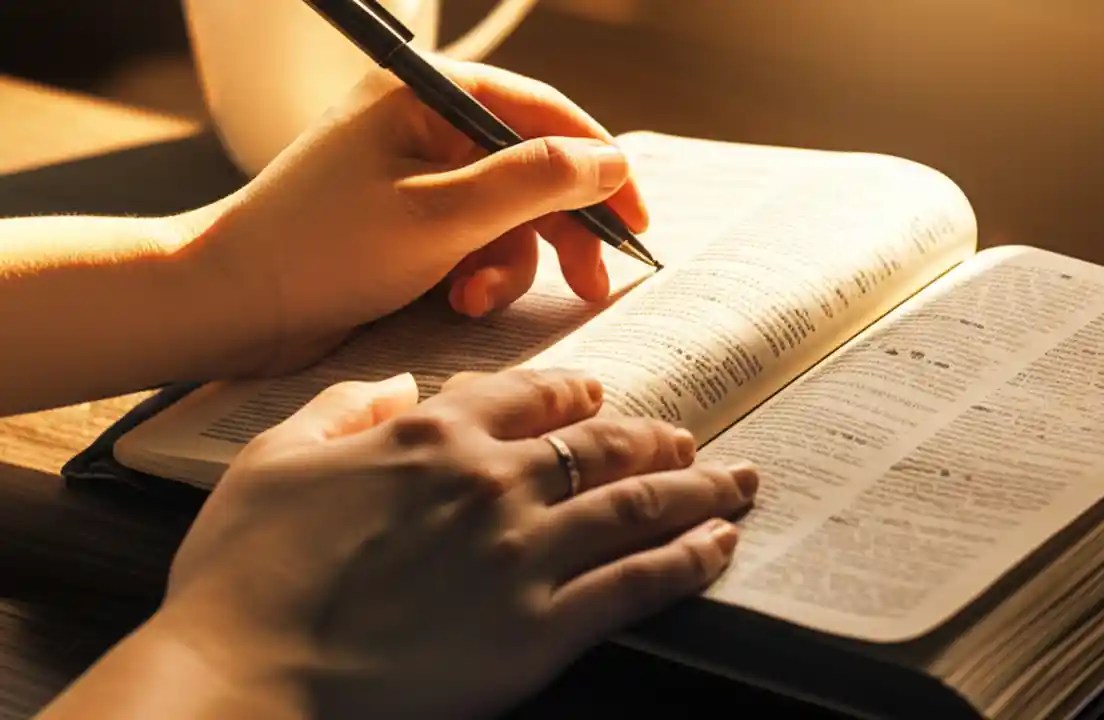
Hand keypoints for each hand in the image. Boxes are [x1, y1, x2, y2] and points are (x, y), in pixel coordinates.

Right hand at [150, 369, 756, 717]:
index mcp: (434, 437)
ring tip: (739, 480)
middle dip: (655, 438)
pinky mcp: (543, 628)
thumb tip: (392, 384)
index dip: (575, 392)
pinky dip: (689, 558)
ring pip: (639, 504)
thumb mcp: (274, 458)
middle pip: (602, 445)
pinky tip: (722, 545)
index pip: (529, 395)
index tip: (599, 394)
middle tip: (689, 439)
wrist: (244, 671)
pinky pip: (638, 582)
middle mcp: (496, 482)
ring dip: (698, 488)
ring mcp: (527, 553)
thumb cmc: (244, 568)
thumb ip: (342, 407)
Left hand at [190, 58, 649, 375]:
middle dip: (559, 231)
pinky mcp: (405, 221)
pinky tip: (455, 302)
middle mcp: (425, 126)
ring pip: (505, 214)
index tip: (636, 223)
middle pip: (530, 169)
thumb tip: (610, 160)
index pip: (544, 113)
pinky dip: (475, 275)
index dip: (600, 168)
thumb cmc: (321, 248)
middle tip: (594, 284)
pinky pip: (471, 240)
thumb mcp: (442, 215)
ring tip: (477, 301)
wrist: (229, 305)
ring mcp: (414, 175)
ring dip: (509, 264)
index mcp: (429, 95)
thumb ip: (533, 182)